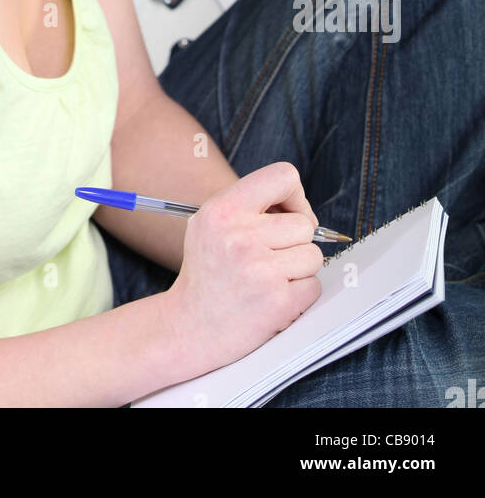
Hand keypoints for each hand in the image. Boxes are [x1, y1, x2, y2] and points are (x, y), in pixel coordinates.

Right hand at [163, 162, 322, 380]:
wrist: (190, 327)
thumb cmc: (208, 273)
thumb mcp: (212, 224)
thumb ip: (250, 206)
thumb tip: (302, 208)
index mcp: (223, 209)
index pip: (283, 176)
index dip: (295, 196)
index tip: (288, 215)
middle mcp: (240, 236)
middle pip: (304, 224)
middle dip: (294, 242)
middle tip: (267, 257)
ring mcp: (260, 270)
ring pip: (313, 255)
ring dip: (298, 269)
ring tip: (268, 278)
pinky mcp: (278, 302)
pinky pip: (314, 285)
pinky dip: (300, 294)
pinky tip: (272, 297)